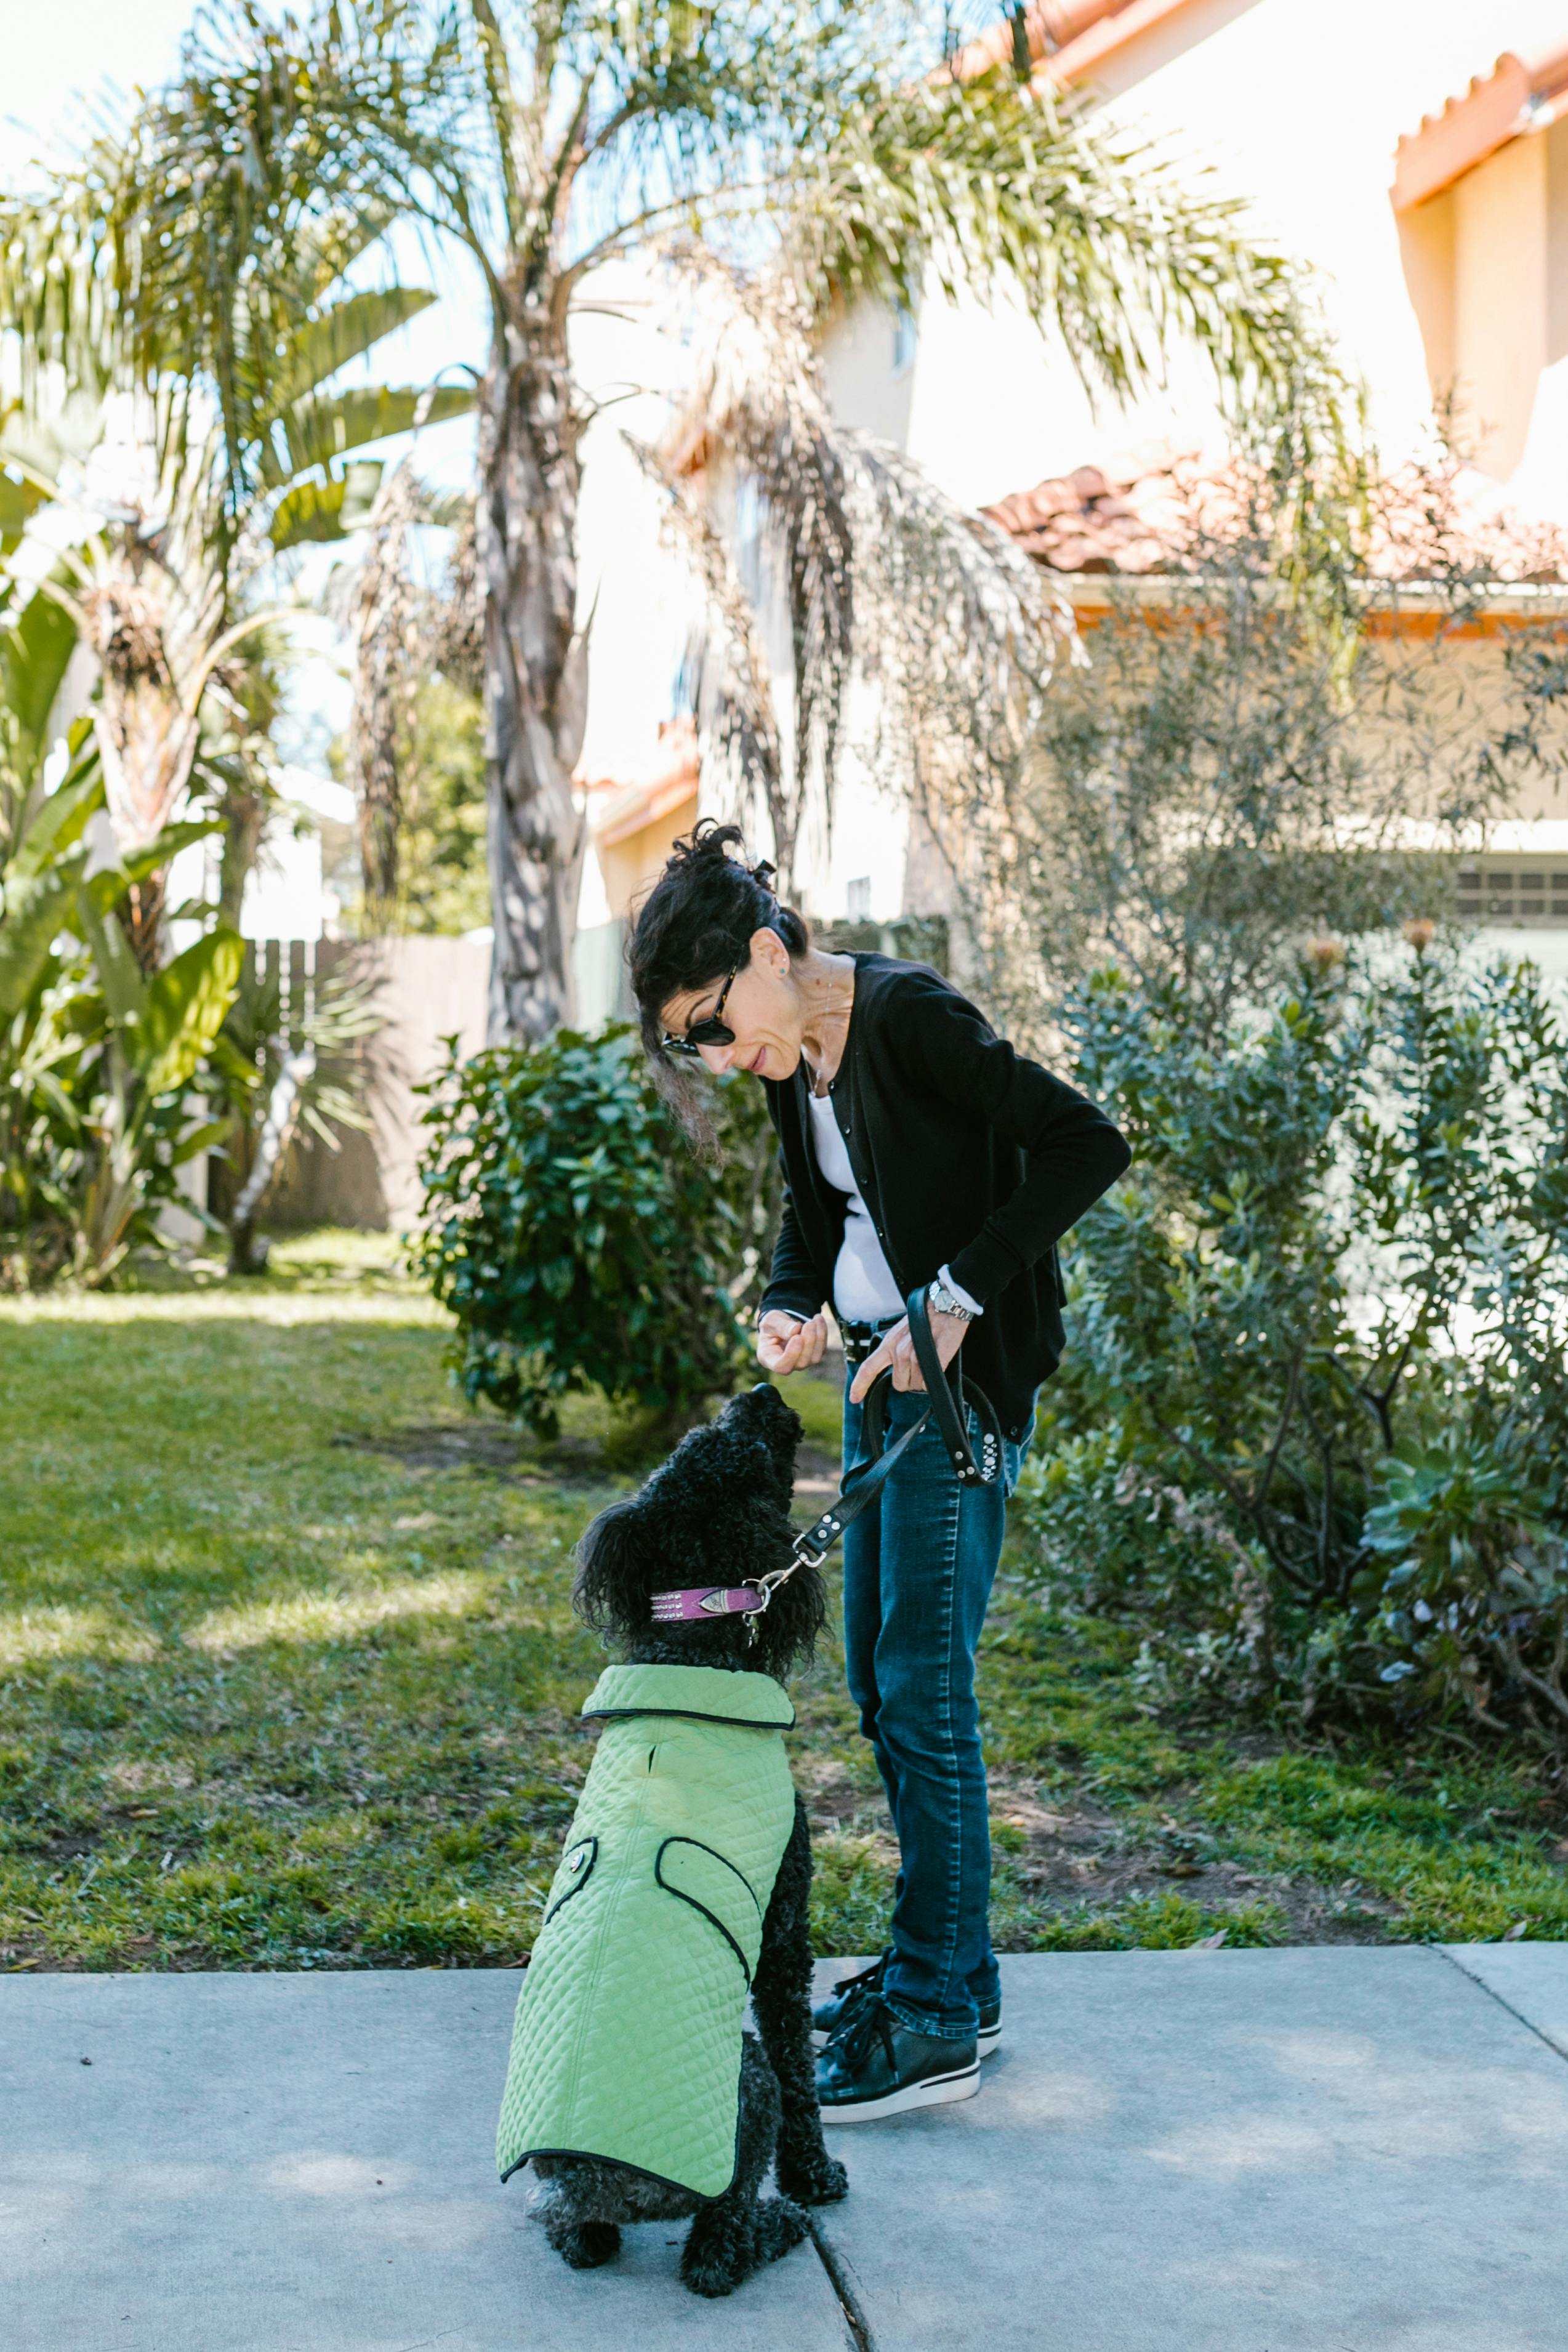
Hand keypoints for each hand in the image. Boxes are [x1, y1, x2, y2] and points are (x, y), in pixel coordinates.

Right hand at [757, 1310, 828, 1375]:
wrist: (781, 1324)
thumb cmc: (772, 1325)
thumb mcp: (770, 1321)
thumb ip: (780, 1326)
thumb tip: (795, 1330)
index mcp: (770, 1359)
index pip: (781, 1366)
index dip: (791, 1355)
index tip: (797, 1337)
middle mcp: (787, 1364)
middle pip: (801, 1363)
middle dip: (808, 1342)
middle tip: (809, 1324)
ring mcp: (801, 1362)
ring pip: (814, 1358)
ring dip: (818, 1337)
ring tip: (815, 1319)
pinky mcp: (813, 1355)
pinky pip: (821, 1348)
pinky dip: (822, 1333)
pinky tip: (818, 1319)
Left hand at [848, 1307, 967, 1404]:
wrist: (945, 1306)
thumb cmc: (926, 1319)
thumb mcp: (902, 1332)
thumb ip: (895, 1351)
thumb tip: (896, 1372)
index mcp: (888, 1344)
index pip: (868, 1368)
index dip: (859, 1385)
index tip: (854, 1398)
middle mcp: (898, 1351)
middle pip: (899, 1384)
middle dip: (908, 1380)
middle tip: (919, 1364)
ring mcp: (915, 1356)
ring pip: (916, 1385)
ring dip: (923, 1378)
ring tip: (929, 1358)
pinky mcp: (932, 1361)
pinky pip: (929, 1383)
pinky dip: (933, 1379)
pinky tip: (937, 1363)